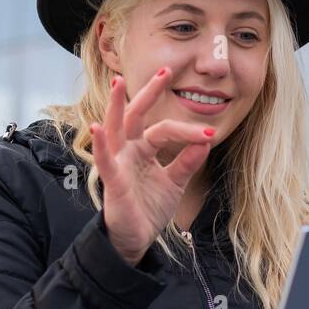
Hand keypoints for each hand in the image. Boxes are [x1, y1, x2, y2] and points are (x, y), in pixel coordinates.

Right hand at [91, 69, 215, 263]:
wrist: (135, 239)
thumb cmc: (149, 208)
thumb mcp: (175, 183)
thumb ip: (187, 162)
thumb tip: (205, 140)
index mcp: (144, 150)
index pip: (164, 129)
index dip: (187, 129)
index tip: (211, 131)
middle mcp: (128, 151)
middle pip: (136, 115)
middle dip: (149, 92)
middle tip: (164, 69)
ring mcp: (118, 164)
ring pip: (115, 129)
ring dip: (116, 106)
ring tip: (118, 83)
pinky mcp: (111, 181)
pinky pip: (103, 160)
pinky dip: (100, 144)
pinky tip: (96, 127)